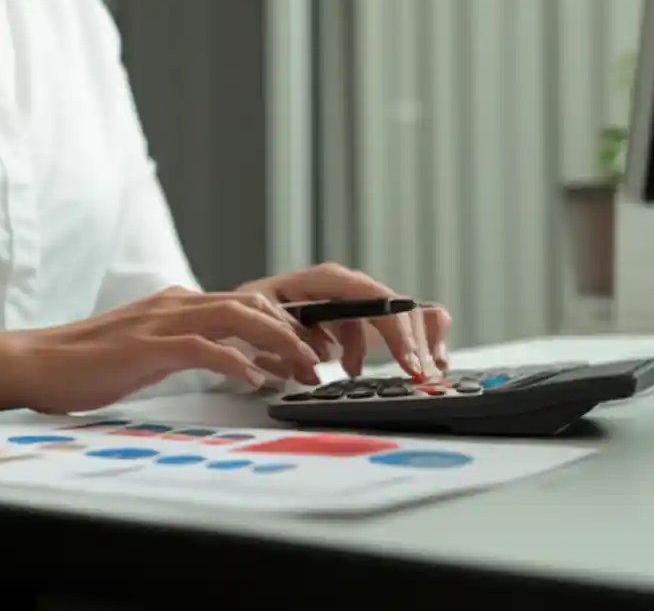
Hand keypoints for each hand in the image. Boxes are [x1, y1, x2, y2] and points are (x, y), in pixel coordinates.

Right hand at [6, 286, 322, 413]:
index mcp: (178, 304)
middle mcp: (174, 303)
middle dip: (292, 331)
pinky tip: (253, 380)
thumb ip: (192, 350)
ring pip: (235, 317)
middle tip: (316, 364)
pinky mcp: (145, 346)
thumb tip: (240, 365)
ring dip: (275, 342)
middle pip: (251, 303)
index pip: (246, 302)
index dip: (284, 324)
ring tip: (299, 370)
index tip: (309, 352)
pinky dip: (234, 361)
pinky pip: (201, 347)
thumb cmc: (90, 364)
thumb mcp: (151, 352)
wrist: (36, 363)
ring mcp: (159, 321)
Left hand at [237, 263, 451, 379]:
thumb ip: (284, 337)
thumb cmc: (244, 311)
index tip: (406, 357)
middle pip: (393, 303)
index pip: (368, 295)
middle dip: (412, 338)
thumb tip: (315, 362)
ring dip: (407, 343)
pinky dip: (391, 347)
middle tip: (419, 373)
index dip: (392, 325)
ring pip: (395, 315)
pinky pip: (381, 330)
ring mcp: (348, 302)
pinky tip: (368, 370)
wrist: (234, 314)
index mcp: (322, 281)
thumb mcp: (255, 319)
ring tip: (414, 371)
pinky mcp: (349, 320)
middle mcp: (342, 287)